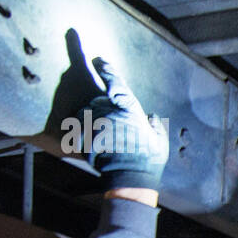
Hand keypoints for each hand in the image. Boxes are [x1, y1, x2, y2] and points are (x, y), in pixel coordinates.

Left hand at [85, 58, 168, 191]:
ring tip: (102, 139)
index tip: (98, 60)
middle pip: (98, 101)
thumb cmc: (148, 159)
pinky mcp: (84, 135)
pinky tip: (94, 145)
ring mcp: (95, 122)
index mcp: (129, 108)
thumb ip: (155, 126)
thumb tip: (151, 118)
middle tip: (112, 129)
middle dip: (102, 110)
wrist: (129, 177)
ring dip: (90, 121)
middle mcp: (110, 111)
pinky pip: (78, 128)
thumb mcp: (159, 140)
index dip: (106, 69)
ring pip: (85, 113)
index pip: (115, 82)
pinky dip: (82, 134)